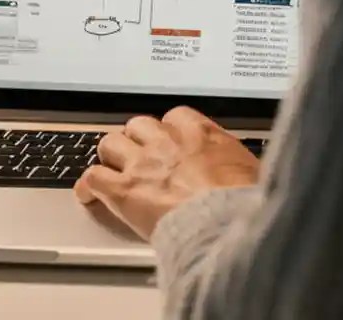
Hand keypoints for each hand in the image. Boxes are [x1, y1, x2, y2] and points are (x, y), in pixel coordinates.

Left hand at [74, 106, 259, 239]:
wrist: (224, 225)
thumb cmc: (245, 203)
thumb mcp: (253, 171)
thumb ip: (238, 163)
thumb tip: (249, 170)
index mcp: (199, 134)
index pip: (175, 117)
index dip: (170, 130)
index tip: (171, 140)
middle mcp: (166, 143)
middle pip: (138, 126)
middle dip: (137, 140)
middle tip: (140, 156)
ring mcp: (141, 164)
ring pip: (110, 144)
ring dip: (111, 157)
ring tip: (114, 170)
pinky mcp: (123, 190)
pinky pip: (93, 177)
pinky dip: (89, 185)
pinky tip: (89, 194)